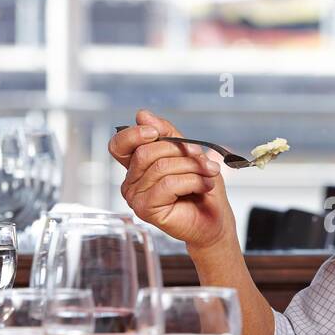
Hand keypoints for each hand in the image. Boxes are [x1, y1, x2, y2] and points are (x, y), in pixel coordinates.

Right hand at [109, 110, 235, 250]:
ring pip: (160, 167)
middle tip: (205, 161)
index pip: (119, 144)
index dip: (134, 134)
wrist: (215, 219)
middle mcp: (131, 181)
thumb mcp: (188, 152)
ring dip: (193, 168)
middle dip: (181, 152)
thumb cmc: (202, 188)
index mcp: (137, 165)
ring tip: (209, 175)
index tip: (155, 131)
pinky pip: (168, 184)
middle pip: (146, 152)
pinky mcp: (145, 209)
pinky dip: (192, 181)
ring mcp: (135, 197)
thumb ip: (167, 134)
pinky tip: (204, 186)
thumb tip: (141, 115)